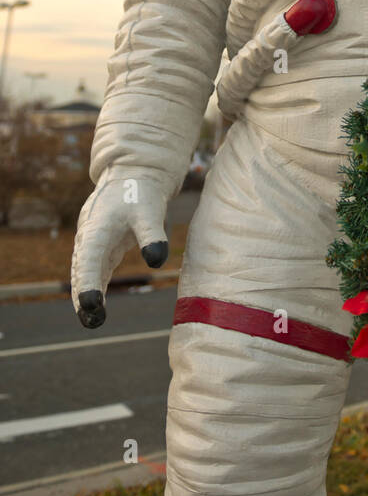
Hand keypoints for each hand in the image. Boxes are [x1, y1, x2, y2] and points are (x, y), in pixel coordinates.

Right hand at [71, 174, 168, 328]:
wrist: (134, 174)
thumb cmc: (140, 192)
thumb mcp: (149, 211)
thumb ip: (152, 235)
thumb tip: (157, 261)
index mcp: (96, 228)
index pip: (88, 260)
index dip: (87, 283)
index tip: (90, 304)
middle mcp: (89, 236)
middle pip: (81, 270)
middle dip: (84, 295)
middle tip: (92, 320)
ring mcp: (92, 241)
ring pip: (84, 272)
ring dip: (86, 294)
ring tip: (92, 321)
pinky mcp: (102, 245)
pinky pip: (94, 269)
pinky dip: (94, 286)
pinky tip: (96, 306)